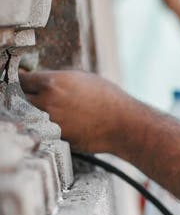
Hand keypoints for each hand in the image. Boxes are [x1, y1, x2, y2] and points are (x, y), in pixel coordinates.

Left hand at [19, 69, 133, 152]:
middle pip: (21, 99)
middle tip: (36, 97)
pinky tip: (66, 122)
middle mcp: (47, 101)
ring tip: (55, 111)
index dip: (23, 82)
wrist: (123, 123)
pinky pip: (45, 129)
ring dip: (37, 113)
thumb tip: (41, 80)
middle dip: (27, 97)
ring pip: (31, 116)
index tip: (25, 83)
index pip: (22, 81)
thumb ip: (58, 79)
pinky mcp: (56, 137)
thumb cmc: (108, 98)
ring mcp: (50, 121)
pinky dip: (49, 126)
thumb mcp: (82, 78)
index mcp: (52, 82)